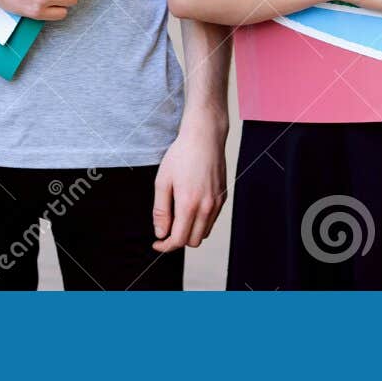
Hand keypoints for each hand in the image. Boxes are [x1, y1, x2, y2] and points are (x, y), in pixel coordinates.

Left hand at [151, 115, 227, 252]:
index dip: (166, 245)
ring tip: (178, 215)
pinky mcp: (223, 197)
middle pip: (193, 241)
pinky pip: (212, 220)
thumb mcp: (162, 181)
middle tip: (166, 228)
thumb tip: (160, 233)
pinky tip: (190, 207)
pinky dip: (201, 221)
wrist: (204, 136)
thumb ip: (161, 211)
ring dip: (190, 231)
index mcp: (189, 204)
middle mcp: (207, 207)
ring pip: (204, 232)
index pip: (179, 240)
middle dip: (178, 239)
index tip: (158, 243)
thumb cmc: (182, 155)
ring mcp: (217, 202)